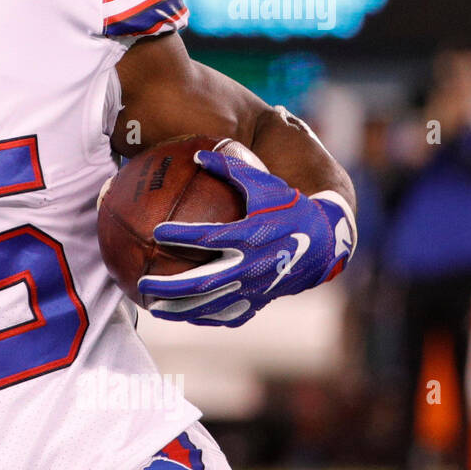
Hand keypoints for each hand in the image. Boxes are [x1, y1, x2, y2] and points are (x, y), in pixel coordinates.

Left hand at [136, 147, 354, 326]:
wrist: (326, 242)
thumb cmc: (289, 207)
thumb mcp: (264, 183)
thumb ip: (230, 167)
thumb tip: (196, 153)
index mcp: (251, 235)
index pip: (210, 238)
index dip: (182, 235)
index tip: (157, 231)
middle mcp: (252, 265)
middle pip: (204, 282)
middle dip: (170, 286)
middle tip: (143, 283)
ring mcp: (256, 288)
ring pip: (212, 305)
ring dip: (180, 308)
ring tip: (152, 308)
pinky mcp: (260, 300)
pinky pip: (228, 314)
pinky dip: (203, 317)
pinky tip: (182, 315)